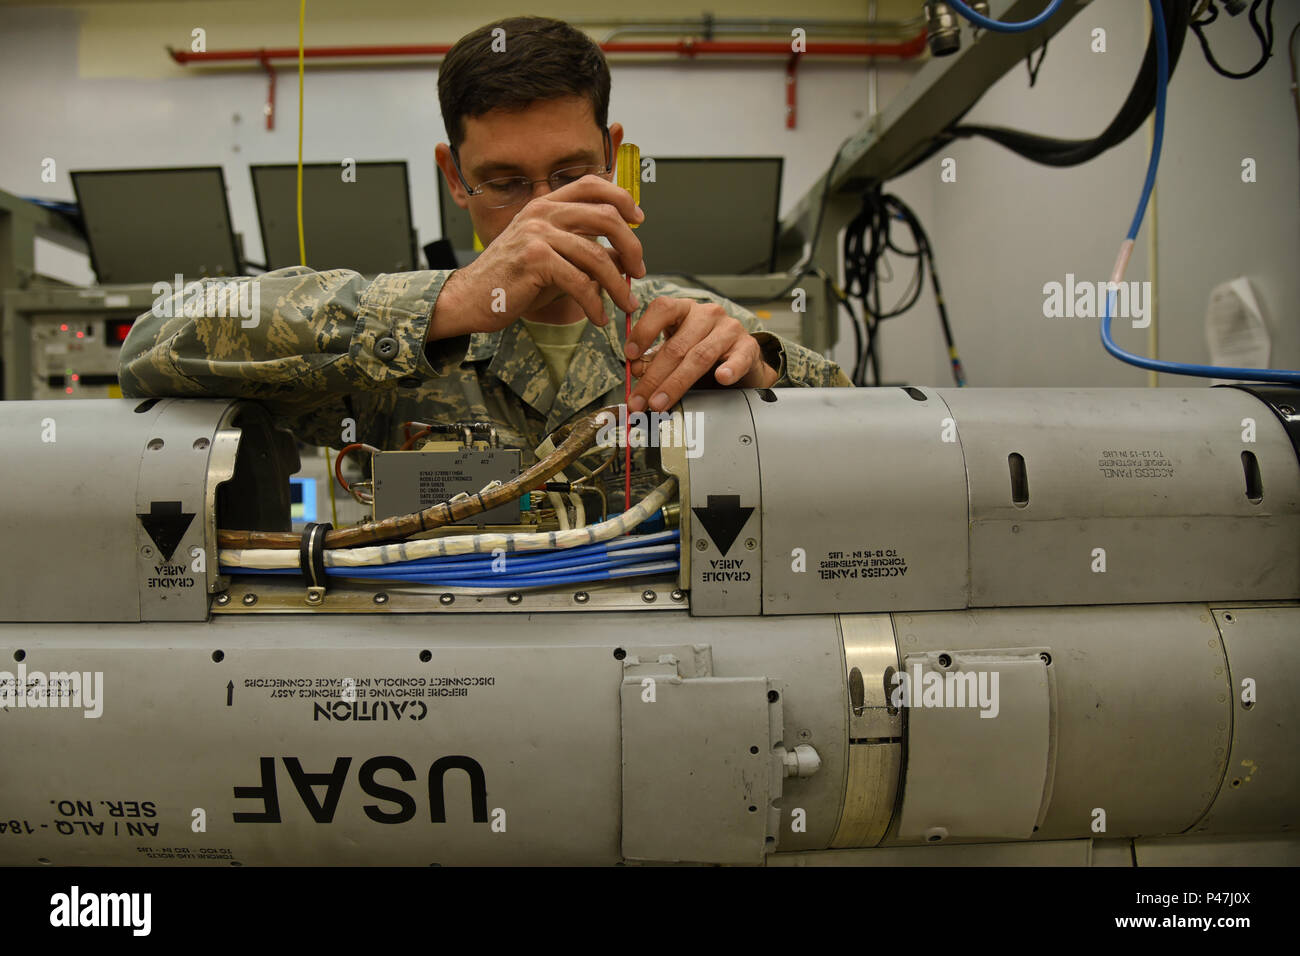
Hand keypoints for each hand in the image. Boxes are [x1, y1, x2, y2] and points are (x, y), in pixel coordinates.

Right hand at [431, 175, 645, 339]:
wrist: (471, 298)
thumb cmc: (513, 280)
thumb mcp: (554, 258)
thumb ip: (586, 251)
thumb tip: (625, 257)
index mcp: (546, 205)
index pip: (592, 184)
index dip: (621, 198)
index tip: (639, 220)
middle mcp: (542, 213)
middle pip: (606, 217)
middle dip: (632, 246)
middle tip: (640, 272)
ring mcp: (537, 234)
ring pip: (597, 256)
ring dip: (618, 285)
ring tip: (626, 305)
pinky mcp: (534, 260)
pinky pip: (579, 282)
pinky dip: (595, 304)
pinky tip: (598, 317)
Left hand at [624, 297, 777, 411]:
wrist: (742, 360)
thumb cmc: (705, 354)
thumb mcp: (676, 352)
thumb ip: (655, 359)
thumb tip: (636, 370)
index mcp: (684, 309)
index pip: (662, 309)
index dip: (643, 331)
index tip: (629, 356)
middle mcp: (707, 314)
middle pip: (676, 345)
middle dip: (653, 378)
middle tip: (639, 400)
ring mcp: (729, 329)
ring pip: (699, 356)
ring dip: (676, 383)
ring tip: (661, 402)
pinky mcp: (748, 347)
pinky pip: (738, 358)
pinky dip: (730, 369)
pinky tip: (722, 377)